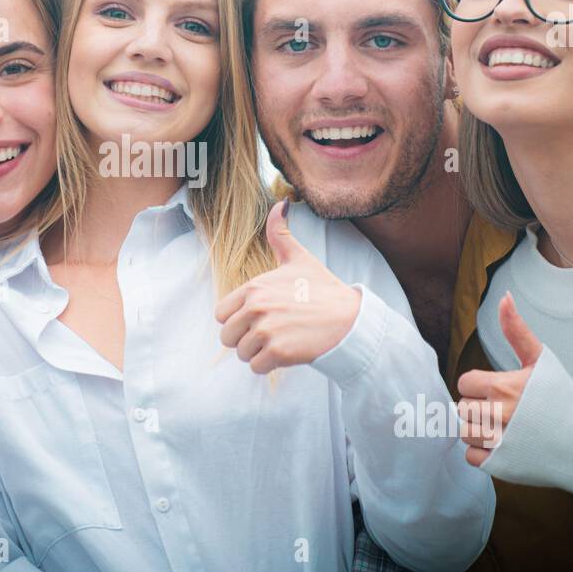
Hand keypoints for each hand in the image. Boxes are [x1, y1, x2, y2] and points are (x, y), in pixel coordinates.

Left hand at [214, 200, 361, 373]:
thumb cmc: (323, 290)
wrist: (350, 320)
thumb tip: (280, 204)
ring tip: (281, 341)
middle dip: (245, 339)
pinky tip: (287, 353)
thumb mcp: (299, 259)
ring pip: (241, 353)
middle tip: (271, 333)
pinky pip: (256, 367)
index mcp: (254, 288)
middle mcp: (256, 308)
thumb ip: (280, 234)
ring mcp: (266, 331)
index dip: (237, 319)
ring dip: (257, 353)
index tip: (260, 318)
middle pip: (227, 336)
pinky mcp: (278, 353)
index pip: (221, 314)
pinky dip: (268, 366)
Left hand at [456, 291, 542, 466]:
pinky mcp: (499, 466)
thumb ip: (515, 330)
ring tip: (506, 428)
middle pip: (463, 409)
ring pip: (464, 432)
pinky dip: (483, 454)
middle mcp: (497, 415)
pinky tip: (505, 446)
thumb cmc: (562, 398)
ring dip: (480, 431)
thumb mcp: (540, 360)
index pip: (466, 383)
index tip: (500, 391)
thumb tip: (503, 296)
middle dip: (480, 408)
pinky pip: (470, 457)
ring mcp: (498, 442)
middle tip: (506, 411)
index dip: (481, 386)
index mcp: (502, 386)